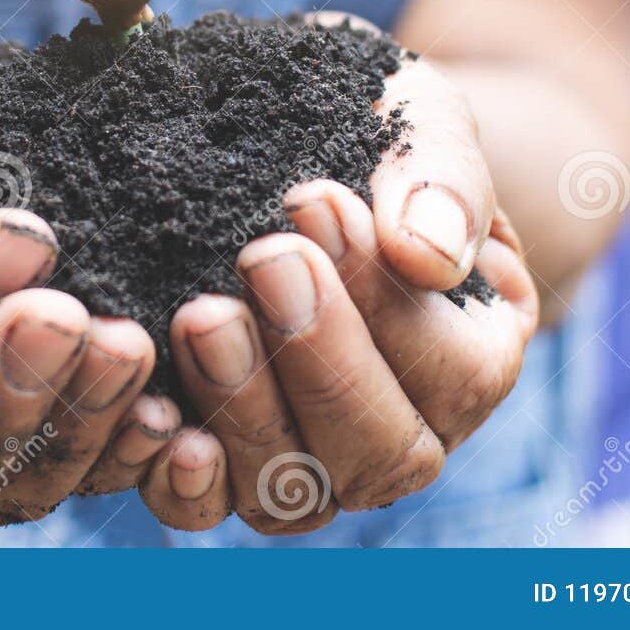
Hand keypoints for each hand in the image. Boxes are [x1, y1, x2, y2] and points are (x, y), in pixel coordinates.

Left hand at [139, 16, 538, 533]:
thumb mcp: (418, 121)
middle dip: (319, 357)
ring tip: (201, 315)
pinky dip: (181, 478)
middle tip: (261, 260)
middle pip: (381, 452)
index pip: (454, 373)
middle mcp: (405, 430)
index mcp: (475, 354)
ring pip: (293, 492)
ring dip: (245, 407)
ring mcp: (313, 460)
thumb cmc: (367, 130)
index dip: (384, 302)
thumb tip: (429, 255)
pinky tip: (155, 417)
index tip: (310, 202)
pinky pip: (208, 508)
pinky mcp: (225, 464)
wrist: (278, 136)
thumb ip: (442, 178)